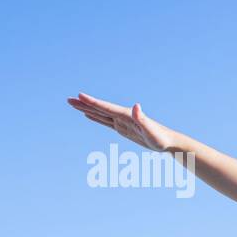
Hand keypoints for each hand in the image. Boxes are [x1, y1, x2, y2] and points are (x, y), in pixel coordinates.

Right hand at [66, 92, 181, 151]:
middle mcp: (123, 116)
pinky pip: (106, 121)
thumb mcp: (151, 130)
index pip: (106, 107)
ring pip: (100, 114)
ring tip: (73, 104)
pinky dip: (96, 117)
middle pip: (99, 109)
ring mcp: (122, 122)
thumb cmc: (161, 137)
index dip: (92, 102)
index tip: (79, 95)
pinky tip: (89, 115)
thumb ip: (142, 118)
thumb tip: (136, 105)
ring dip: (87, 109)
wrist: (168, 142)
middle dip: (84, 104)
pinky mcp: (123, 128)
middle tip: (68, 99)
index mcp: (127, 115)